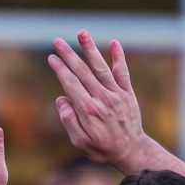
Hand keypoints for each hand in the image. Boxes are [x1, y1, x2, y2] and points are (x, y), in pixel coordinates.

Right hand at [48, 30, 146, 168]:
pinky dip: (119, 57)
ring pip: (100, 67)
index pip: (70, 83)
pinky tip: (114, 43)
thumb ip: (69, 120)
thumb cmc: (103, 149)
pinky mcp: (127, 94)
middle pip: (82, 71)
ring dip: (90, 49)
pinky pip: (123, 72)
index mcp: (87, 110)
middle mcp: (102, 98)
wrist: (132, 151)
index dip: (60, 69)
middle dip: (68, 55)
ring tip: (81, 33)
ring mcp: (116, 94)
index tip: (52, 58)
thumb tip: (61, 99)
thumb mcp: (80, 142)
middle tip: (57, 41)